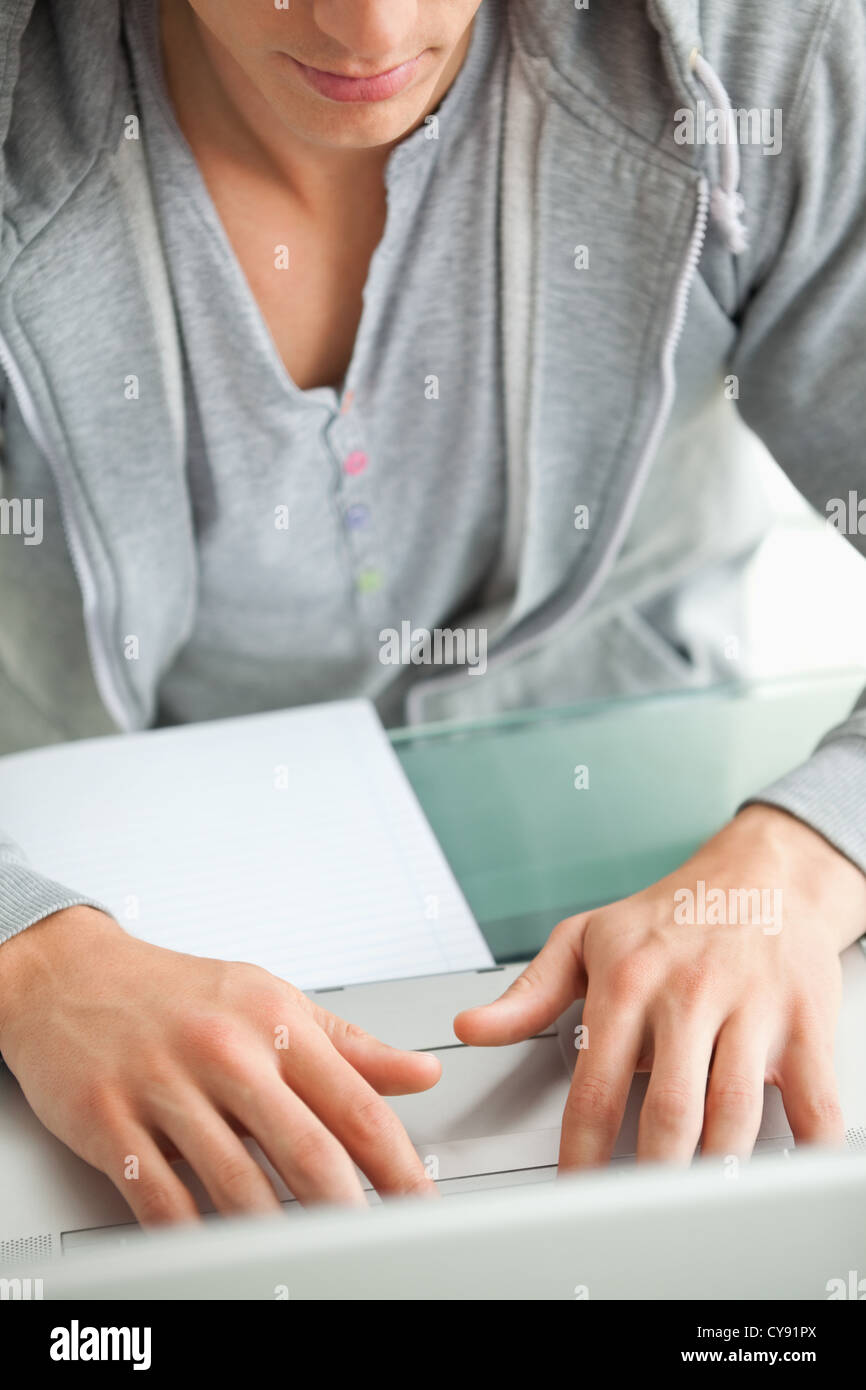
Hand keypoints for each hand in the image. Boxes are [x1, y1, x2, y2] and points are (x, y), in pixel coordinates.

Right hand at [0, 907, 439, 1222]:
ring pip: (238, 1185)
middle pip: (307, 1151)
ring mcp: (166, 1088)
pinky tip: (220, 1254)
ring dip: (279, 1236)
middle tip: (376, 1247)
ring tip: (308, 1262)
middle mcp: (226, 1052)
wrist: (72, 974)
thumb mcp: (271, 999)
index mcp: (275, 1022)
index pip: (355, 1104)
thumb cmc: (176, 992)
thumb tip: (420, 1072)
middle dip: (349, 1213)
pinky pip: (161, 1199)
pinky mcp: (110, 1122)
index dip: (397, 1164)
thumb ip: (349, 1044)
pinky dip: (195, 1238)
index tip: (421, 1202)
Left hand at [455, 806, 865, 1167]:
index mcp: (627, 982)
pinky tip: (786, 1173)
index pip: (596, 1087)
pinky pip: (814, 1099)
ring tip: (696, 1204)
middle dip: (653, 1175)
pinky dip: (808, 1147)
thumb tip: (473, 1029)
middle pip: (670, 1110)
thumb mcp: (584, 939)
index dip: (582, 1155)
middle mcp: (688, 995)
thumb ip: (528, 993)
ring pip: (734, 1111)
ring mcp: (751, 1008)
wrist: (761, 874)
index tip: (574, 1196)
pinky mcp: (804, 1021)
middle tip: (638, 1216)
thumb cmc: (669, 916)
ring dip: (716, 1168)